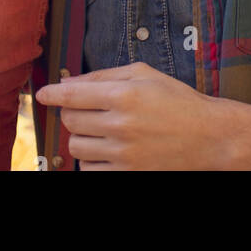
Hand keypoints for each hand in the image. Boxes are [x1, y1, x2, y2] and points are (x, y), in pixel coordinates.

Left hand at [36, 61, 228, 170]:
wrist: (208, 137)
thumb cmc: (177, 101)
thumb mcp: (145, 75)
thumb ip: (106, 75)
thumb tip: (70, 81)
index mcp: (125, 95)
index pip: (74, 94)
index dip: (53, 93)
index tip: (42, 94)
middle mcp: (121, 126)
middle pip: (72, 121)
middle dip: (73, 112)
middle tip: (88, 109)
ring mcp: (123, 154)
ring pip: (76, 148)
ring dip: (81, 137)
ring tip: (99, 130)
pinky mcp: (127, 175)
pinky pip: (90, 171)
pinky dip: (92, 161)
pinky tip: (105, 150)